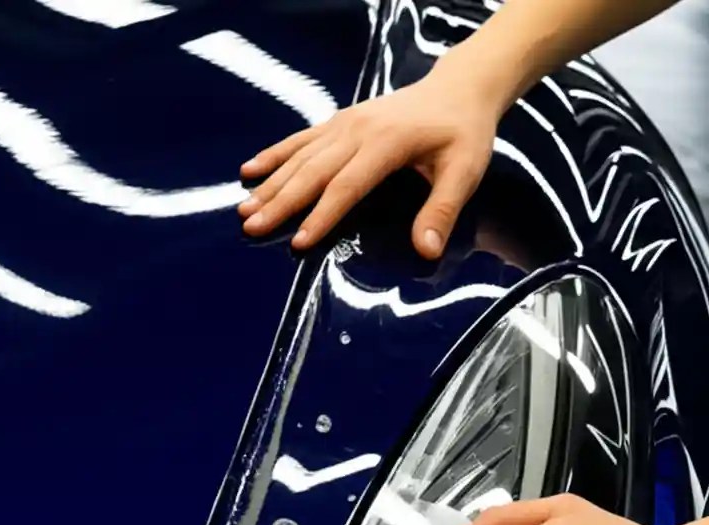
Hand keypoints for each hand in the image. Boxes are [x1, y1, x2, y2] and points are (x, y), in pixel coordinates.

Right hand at [237, 66, 499, 258]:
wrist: (458, 89)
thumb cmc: (463, 132)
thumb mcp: (464, 171)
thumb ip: (441, 210)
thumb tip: (426, 250)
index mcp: (387, 143)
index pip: (347, 185)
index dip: (321, 215)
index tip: (298, 241)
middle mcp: (358, 130)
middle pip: (313, 172)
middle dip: (280, 202)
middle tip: (251, 227)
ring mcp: (344, 123)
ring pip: (300, 157)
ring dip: (270, 183)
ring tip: (244, 208)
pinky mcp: (339, 121)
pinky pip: (300, 140)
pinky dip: (273, 155)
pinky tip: (249, 170)